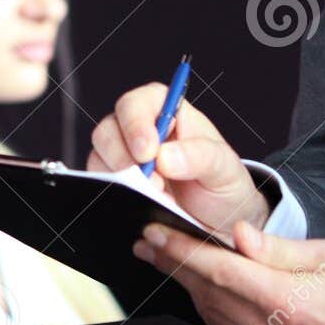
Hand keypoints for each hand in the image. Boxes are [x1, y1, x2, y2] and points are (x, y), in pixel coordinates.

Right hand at [88, 87, 268, 241]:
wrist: (219, 224)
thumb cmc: (224, 186)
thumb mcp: (225, 168)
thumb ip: (201, 156)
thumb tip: (164, 156)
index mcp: (171, 113)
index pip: (142, 101)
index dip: (137, 122)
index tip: (148, 151)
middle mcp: (142, 131)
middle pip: (110, 127)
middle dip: (123, 155)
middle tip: (151, 184)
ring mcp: (125, 158)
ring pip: (99, 156)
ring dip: (120, 179)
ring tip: (156, 198)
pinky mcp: (116, 185)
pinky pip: (100, 185)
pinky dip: (114, 195)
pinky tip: (139, 206)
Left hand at [131, 223, 324, 324]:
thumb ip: (280, 249)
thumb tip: (238, 235)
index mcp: (290, 303)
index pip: (222, 273)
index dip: (184, 252)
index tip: (157, 234)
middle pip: (210, 295)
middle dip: (174, 265)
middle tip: (146, 242)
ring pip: (215, 316)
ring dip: (186, 287)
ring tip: (165, 260)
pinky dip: (209, 307)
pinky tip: (200, 290)